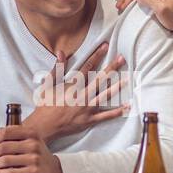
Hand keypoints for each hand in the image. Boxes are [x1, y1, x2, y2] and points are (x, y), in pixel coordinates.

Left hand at [0, 124, 63, 172]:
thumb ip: (11, 135)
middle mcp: (33, 144)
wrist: (54, 171)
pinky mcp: (33, 171)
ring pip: (5, 160)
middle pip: (3, 146)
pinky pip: (10, 172)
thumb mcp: (29, 141)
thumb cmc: (38, 155)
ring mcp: (34, 158)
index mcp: (32, 134)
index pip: (7, 132)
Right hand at [8, 41, 128, 143]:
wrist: (44, 126)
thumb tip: (61, 52)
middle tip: (122, 58)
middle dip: (112, 67)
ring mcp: (87, 108)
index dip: (97, 55)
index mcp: (73, 85)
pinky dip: (117, 112)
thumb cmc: (45, 105)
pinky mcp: (90, 120)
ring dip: (117, 86)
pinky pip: (106, 116)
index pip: (87, 66)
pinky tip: (127, 106)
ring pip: (105, 95)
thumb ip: (57, 68)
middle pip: (100, 78)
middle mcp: (82, 95)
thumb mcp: (49, 84)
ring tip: (128, 79)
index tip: (105, 46)